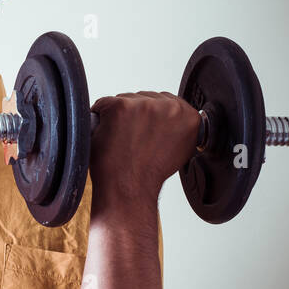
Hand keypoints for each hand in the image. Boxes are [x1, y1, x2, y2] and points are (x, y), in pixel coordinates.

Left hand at [88, 91, 200, 217]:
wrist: (128, 190)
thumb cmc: (147, 174)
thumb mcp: (178, 150)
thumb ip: (179, 128)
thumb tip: (171, 118)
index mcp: (188, 116)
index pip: (166, 101)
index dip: (151, 117)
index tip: (145, 130)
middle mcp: (169, 107)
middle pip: (145, 98)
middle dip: (136, 115)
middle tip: (132, 140)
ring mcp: (144, 105)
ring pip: (125, 100)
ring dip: (119, 116)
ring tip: (121, 141)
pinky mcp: (120, 107)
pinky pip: (103, 104)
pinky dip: (100, 118)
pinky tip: (107, 136)